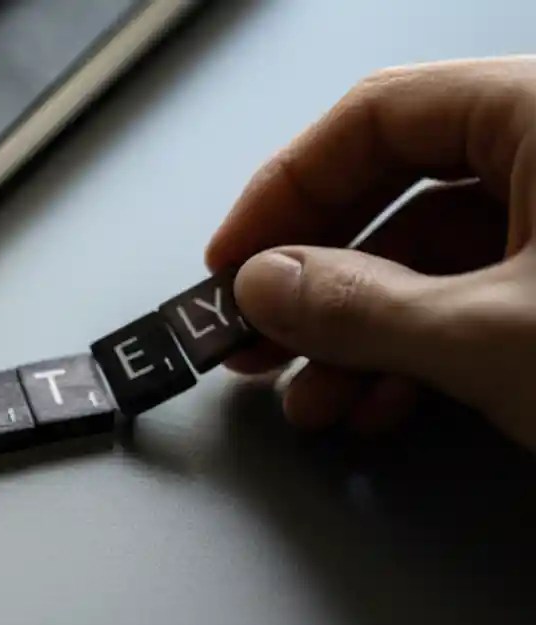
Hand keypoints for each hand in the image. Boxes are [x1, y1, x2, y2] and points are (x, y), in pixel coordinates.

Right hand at [206, 56, 535, 450]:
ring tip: (313, 400)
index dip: (285, 190)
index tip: (232, 260)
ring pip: (432, 259)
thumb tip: (265, 286)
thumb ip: (364, 308)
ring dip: (356, 338)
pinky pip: (476, 297)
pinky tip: (380, 405)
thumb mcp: (495, 338)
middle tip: (255, 337)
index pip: (375, 116)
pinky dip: (418, 354)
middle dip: (316, 282)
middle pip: (395, 191)